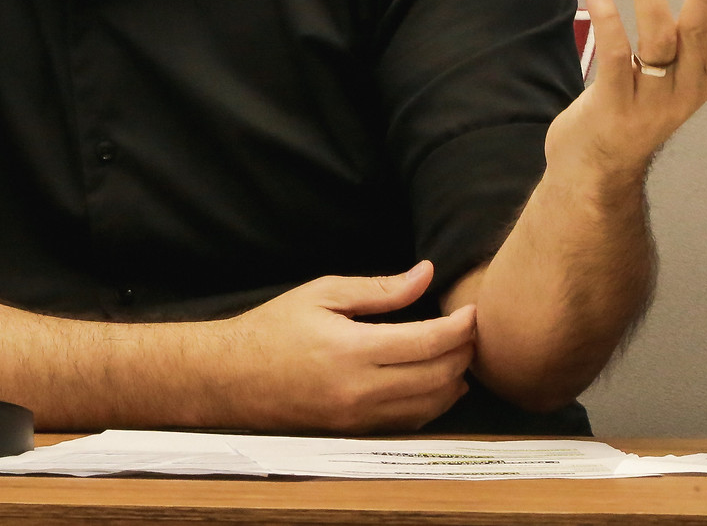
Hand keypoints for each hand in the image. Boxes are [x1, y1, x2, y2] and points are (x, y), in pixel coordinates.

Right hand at [215, 261, 474, 431]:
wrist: (232, 378)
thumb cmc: (273, 328)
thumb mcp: (322, 294)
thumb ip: (379, 288)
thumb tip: (425, 274)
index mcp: (352, 349)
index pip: (428, 342)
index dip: (460, 327)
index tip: (473, 311)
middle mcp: (361, 390)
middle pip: (439, 376)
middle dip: (463, 353)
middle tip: (470, 331)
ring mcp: (361, 417)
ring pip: (431, 406)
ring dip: (454, 380)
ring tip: (458, 355)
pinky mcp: (357, 432)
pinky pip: (411, 421)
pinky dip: (433, 402)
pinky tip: (435, 383)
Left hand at [549, 0, 706, 180]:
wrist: (597, 168)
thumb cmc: (637, 109)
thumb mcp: (681, 75)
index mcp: (702, 80)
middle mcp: (683, 91)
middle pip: (698, 36)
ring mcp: (650, 100)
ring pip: (656, 40)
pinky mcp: (614, 105)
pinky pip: (616, 56)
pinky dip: (609, 19)